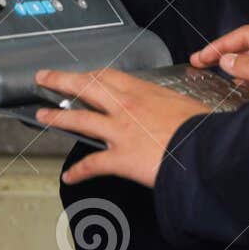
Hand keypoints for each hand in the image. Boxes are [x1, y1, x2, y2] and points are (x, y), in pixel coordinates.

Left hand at [33, 67, 208, 187]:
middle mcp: (126, 107)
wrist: (206, 150)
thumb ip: (170, 105)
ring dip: (57, 117)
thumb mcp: (186, 105)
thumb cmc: (202, 128)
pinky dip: (78, 171)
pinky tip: (69, 176)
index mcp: (144, 92)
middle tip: (44, 77)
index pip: (108, 76)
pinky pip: (92, 164)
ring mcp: (120, 131)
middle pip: (85, 87)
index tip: (80, 74)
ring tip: (42, 116)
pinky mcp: (120, 158)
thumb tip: (173, 110)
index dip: (89, 74)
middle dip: (61, 80)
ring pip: (80, 119)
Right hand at [191, 24, 248, 92]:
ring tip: (215, 75)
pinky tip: (241, 88)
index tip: (203, 56)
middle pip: (246, 47)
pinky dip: (247, 79)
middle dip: (222, 54)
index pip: (244, 36)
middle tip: (199, 63)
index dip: (221, 44)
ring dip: (234, 67)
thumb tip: (227, 61)